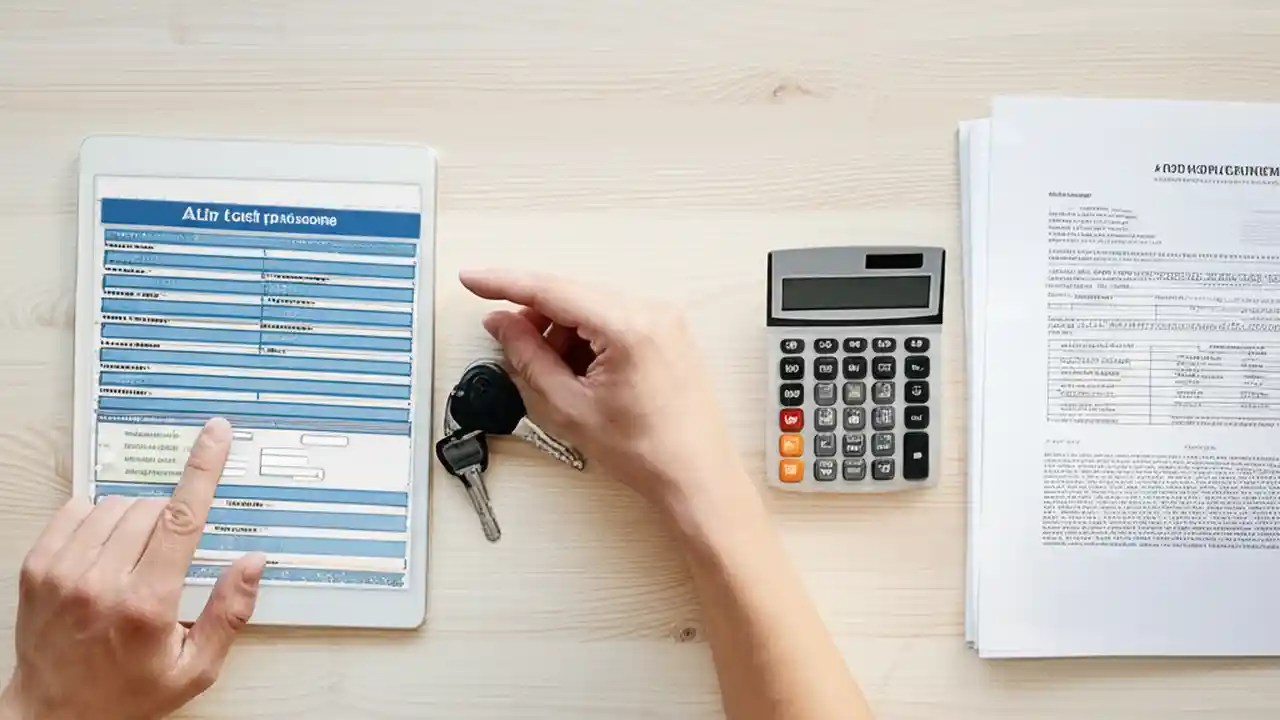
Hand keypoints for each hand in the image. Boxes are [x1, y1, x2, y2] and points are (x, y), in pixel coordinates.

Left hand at [1, 418, 264, 719]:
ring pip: (115, 506)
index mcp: (147, 604)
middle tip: (167, 558)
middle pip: (151, 509)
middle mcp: (102, 582)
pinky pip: (76, 510)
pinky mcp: (37, 568)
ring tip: (134, 559)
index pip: (182, 518)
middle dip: (170, 520)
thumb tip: (251, 564)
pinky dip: (97, 519)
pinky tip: (103, 551)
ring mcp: (64, 572)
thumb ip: (230, 613)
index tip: (216, 436)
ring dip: (134, 519)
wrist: (53, 714)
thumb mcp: (194, 669)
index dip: (203, 469)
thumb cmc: (126, 693)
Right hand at [459, 269, 754, 520]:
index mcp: (628, 326)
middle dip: (536, 318)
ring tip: (557, 375)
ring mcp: (664, 319)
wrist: (697, 477)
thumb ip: (529, 357)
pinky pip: (613, 318)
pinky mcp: (668, 331)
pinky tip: (581, 371)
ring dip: (562, 330)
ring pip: (590, 306)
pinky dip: (587, 337)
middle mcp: (651, 311)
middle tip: (511, 346)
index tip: (472, 279)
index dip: (504, 283)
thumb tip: (502, 325)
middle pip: (571, 294)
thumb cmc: (647, 452)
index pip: (552, 289)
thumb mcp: (571, 407)